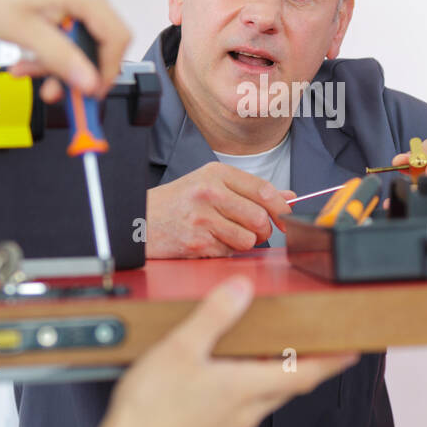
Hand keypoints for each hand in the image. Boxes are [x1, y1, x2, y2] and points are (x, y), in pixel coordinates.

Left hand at [0, 0, 130, 100]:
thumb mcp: (24, 32)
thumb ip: (61, 59)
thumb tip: (88, 81)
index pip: (116, 37)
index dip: (106, 71)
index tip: (91, 92)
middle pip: (97, 38)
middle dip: (73, 67)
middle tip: (53, 88)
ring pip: (82, 33)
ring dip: (58, 57)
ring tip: (29, 68)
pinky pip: (72, 20)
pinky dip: (54, 40)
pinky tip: (30, 53)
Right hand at [59, 276, 358, 426]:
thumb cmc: (150, 411)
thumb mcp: (181, 348)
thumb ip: (215, 316)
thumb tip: (242, 289)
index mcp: (246, 388)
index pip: (305, 373)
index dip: (333, 361)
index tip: (353, 351)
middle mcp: (244, 414)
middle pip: (285, 387)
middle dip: (301, 367)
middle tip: (311, 347)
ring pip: (260, 402)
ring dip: (267, 380)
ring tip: (259, 358)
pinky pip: (236, 415)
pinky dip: (239, 396)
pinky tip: (218, 385)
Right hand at [145, 162, 293, 257]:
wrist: (138, 219)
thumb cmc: (176, 202)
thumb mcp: (211, 184)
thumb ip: (250, 190)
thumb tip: (288, 197)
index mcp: (216, 174)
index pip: (263, 190)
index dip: (281, 208)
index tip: (285, 218)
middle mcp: (209, 193)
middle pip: (259, 217)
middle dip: (263, 230)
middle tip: (254, 231)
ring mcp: (202, 218)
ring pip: (248, 239)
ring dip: (245, 243)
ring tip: (228, 236)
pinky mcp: (197, 243)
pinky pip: (229, 253)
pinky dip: (225, 251)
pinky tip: (210, 242)